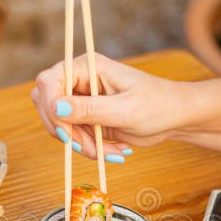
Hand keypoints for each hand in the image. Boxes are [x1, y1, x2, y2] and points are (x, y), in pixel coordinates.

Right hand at [30, 53, 186, 159]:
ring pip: (58, 125)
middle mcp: (80, 81)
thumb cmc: (157, 105)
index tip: (65, 130)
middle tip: (86, 147)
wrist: (174, 118)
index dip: (50, 105)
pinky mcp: (86, 119)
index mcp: (88, 67)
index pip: (50, 81)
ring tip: (108, 152)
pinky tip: (113, 152)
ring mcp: (81, 101)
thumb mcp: (124, 110)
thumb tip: (56, 107)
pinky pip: (73, 137)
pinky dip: (88, 148)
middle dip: (64, 130)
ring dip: (79, 144)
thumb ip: (89, 109)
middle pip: (47, 104)